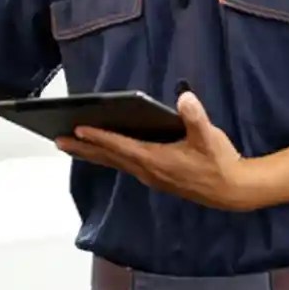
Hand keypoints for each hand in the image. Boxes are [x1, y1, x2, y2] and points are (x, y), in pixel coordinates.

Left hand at [55, 92, 263, 210]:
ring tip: (69, 144)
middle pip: (108, 157)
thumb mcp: (210, 137)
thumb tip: (185, 97)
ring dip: (90, 153)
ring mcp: (149, 176)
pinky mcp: (154, 177)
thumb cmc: (220, 162)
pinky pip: (122, 165)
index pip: (120, 146)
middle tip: (57, 140)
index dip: (98, 137)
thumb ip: (196, 117)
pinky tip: (100, 152)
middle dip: (82, 148)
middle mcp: (146, 170)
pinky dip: (107, 157)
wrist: (232, 192)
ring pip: (113, 162)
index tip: (77, 129)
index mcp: (156, 159)